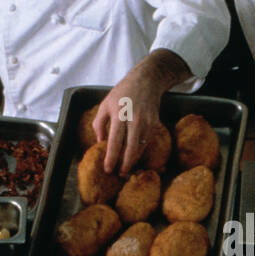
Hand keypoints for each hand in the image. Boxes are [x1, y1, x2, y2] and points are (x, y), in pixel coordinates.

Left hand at [95, 50, 191, 175]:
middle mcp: (134, 120)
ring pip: (141, 147)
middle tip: (120, 175)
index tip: (108, 170)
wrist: (147, 81)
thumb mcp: (105, 104)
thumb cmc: (123, 92)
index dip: (111, 158)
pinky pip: (147, 142)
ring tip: (126, 169)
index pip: (115, 142)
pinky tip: (134, 155)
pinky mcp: (155, 123)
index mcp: (119, 115)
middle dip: (125, 165)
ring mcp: (147, 122)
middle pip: (131, 149)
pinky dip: (140, 150)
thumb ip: (99, 123)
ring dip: (133, 160)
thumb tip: (100, 142)